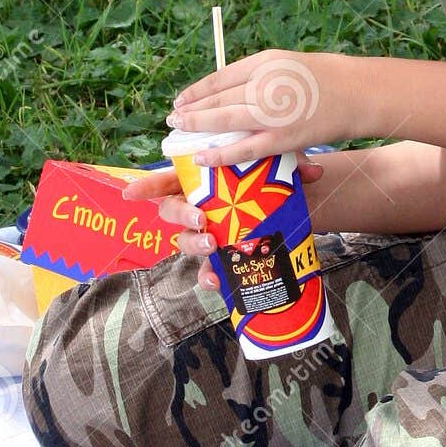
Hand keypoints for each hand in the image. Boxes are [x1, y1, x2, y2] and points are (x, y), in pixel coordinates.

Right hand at [123, 159, 326, 291]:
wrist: (292, 204)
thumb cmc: (273, 178)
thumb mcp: (280, 166)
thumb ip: (293, 164)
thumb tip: (314, 171)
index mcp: (202, 180)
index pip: (168, 180)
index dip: (147, 186)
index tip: (131, 193)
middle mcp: (197, 207)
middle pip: (172, 213)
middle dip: (181, 217)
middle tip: (201, 220)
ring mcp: (207, 233)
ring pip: (185, 243)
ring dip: (195, 246)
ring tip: (213, 246)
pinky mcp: (221, 256)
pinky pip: (206, 271)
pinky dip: (209, 278)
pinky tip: (217, 282)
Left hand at [164, 48, 367, 165]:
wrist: (357, 93)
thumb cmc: (324, 77)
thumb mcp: (286, 63)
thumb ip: (257, 76)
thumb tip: (226, 93)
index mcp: (265, 62)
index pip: (220, 77)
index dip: (197, 90)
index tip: (181, 98)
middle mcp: (264, 85)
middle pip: (217, 99)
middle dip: (191, 109)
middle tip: (173, 117)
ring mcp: (272, 113)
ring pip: (223, 121)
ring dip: (197, 127)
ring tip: (179, 131)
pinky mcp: (282, 139)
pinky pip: (243, 148)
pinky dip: (219, 153)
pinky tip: (202, 156)